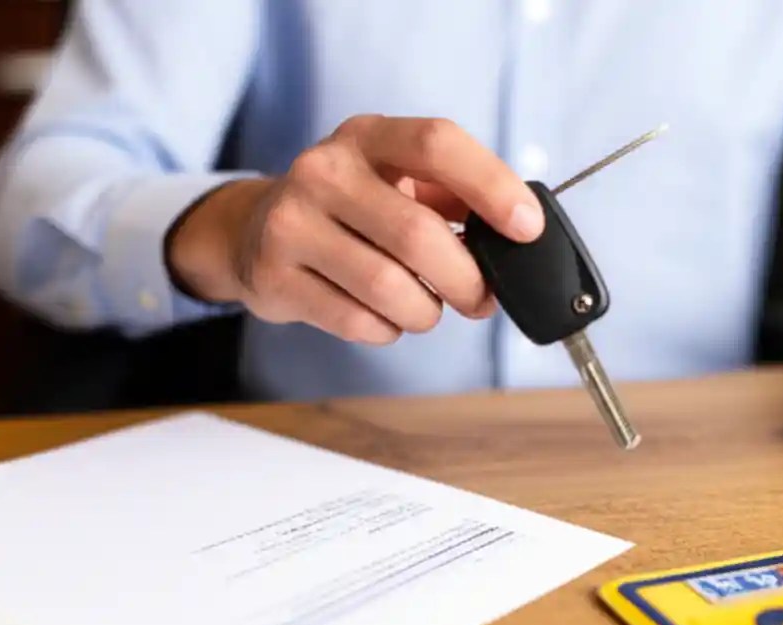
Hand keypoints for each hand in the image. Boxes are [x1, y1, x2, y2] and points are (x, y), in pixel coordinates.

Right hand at [168, 115, 543, 343]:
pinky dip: (387, 329)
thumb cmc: (352, 207)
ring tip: (428, 308)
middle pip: (417, 233)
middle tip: (482, 299)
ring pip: (389, 288)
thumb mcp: (400, 180)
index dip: (491, 185)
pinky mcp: (275, 276)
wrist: (255, 231)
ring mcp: (292, 223)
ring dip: (426, 312)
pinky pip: (357, 321)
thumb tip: (519, 232)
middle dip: (467, 279)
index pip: (437, 143)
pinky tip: (384, 316)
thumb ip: (457, 197)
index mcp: (369, 137)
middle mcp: (324, 171)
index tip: (527, 228)